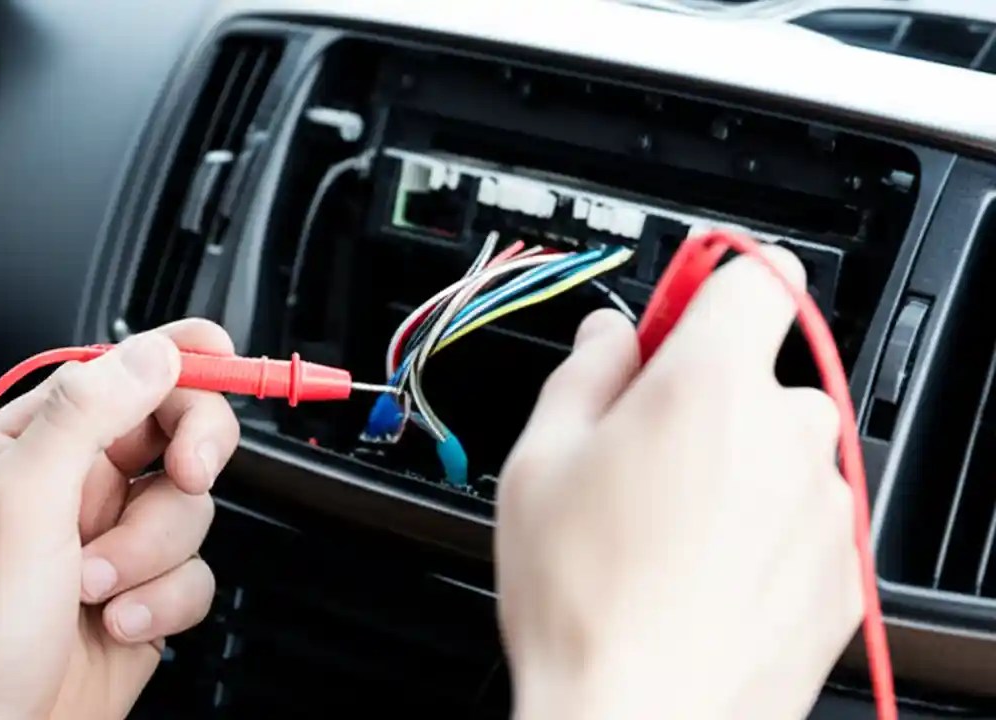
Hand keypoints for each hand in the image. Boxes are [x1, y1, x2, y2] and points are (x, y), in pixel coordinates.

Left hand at [0, 320, 239, 719]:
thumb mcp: (21, 499)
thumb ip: (85, 414)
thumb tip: (153, 351)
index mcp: (41, 440)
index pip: (129, 373)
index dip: (184, 361)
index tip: (226, 361)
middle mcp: (83, 483)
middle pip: (180, 433)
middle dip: (187, 462)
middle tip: (186, 475)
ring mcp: (118, 540)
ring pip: (193, 511)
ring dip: (150, 556)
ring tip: (93, 588)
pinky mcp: (146, 594)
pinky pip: (197, 575)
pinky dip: (162, 604)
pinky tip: (113, 623)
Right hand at [496, 249, 860, 719]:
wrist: (640, 719)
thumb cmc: (584, 601)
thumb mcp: (538, 461)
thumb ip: (584, 373)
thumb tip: (609, 337)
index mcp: (708, 385)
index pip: (757, 276)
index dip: (713, 283)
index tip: (681, 310)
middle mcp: (784, 433)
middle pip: (757, 373)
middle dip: (703, 395)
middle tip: (636, 451)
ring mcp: (822, 504)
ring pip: (778, 447)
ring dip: (732, 464)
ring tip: (663, 527)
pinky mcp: (840, 567)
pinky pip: (800, 513)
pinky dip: (759, 525)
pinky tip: (698, 569)